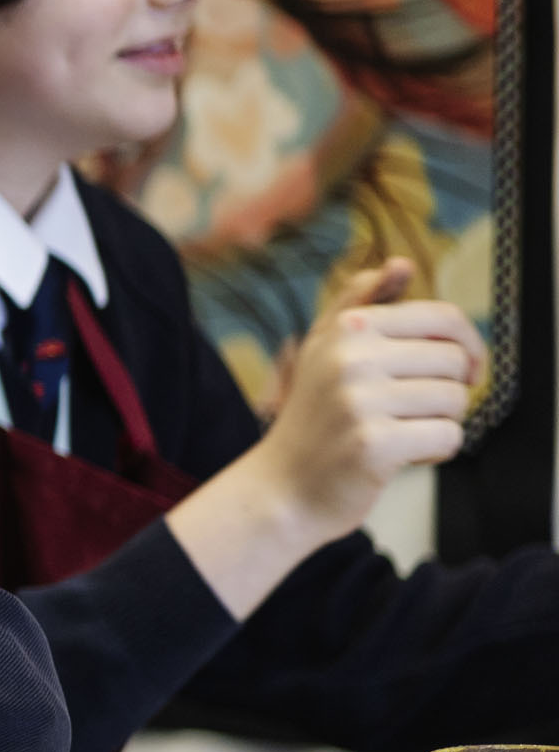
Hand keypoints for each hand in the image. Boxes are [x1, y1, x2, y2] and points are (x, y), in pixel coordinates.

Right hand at [249, 259, 479, 534]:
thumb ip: (360, 303)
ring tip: (400, 430)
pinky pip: (448, 437)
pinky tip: (402, 454)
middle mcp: (351, 357)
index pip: (443, 318)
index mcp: (347, 328)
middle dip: (447, 390)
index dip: (468, 345)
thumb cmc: (312, 418)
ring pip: (456, 401)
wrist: (283, 487)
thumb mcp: (324, 349)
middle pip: (455, 362)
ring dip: (439, 422)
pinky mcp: (374, 444)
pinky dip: (435, 452)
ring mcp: (360, 400)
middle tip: (411, 409)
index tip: (463, 370)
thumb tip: (400, 264)